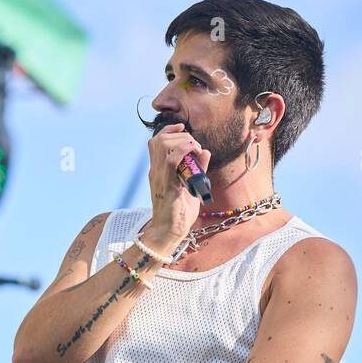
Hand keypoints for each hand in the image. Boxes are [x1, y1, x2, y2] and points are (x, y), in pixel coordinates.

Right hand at [147, 123, 210, 242]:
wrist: (169, 233)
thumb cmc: (179, 214)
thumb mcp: (191, 187)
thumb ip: (198, 170)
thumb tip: (206, 152)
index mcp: (158, 171)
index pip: (156, 141)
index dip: (169, 130)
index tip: (183, 129)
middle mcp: (156, 171)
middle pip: (160, 139)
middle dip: (181, 135)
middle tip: (196, 146)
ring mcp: (160, 178)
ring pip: (164, 145)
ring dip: (183, 141)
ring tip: (196, 149)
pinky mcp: (167, 186)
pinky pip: (171, 161)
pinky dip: (184, 150)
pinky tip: (195, 153)